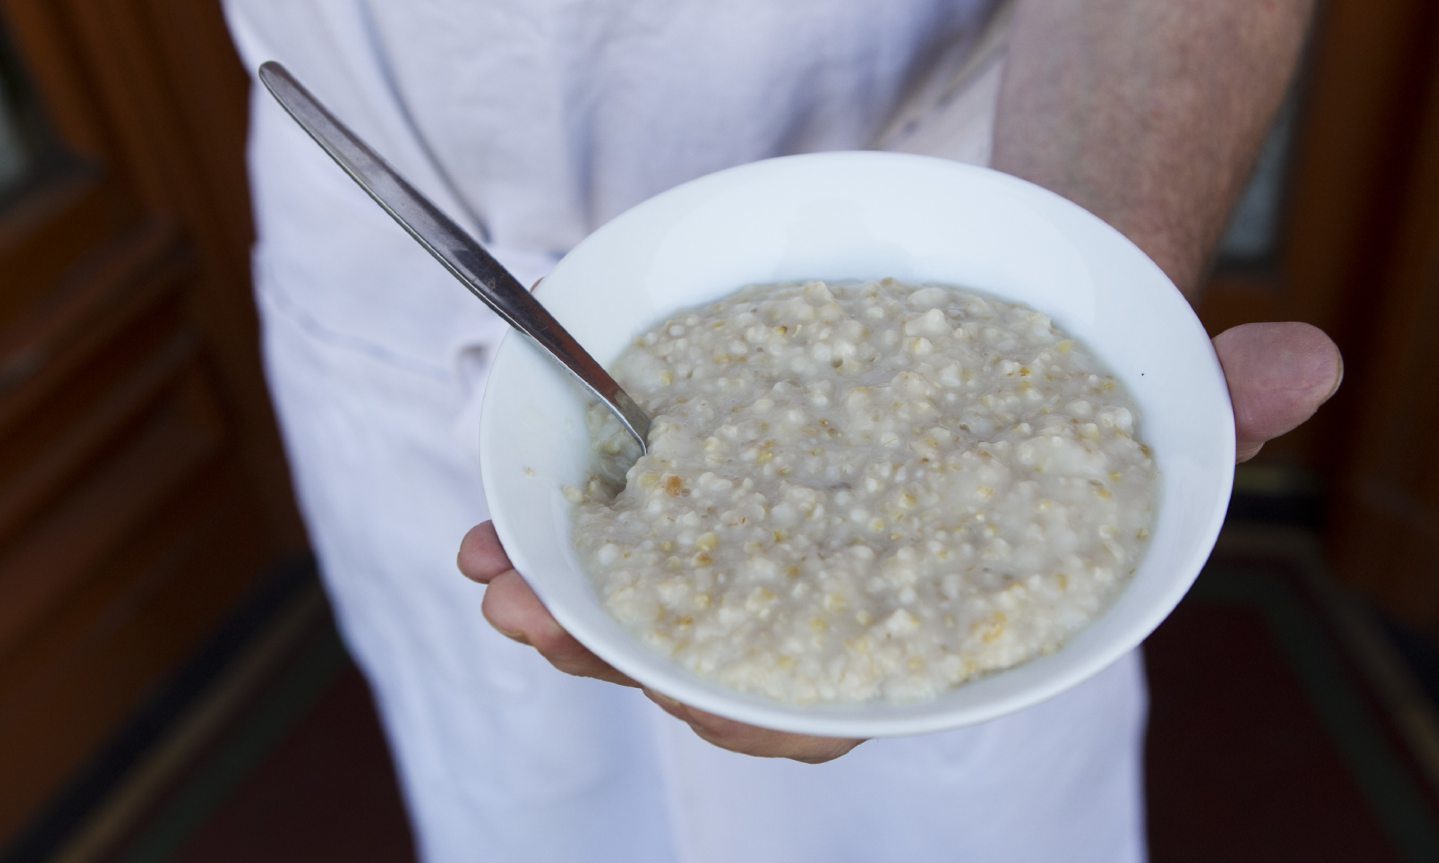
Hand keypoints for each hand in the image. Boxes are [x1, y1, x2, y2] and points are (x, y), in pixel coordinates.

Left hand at [459, 320, 1339, 760]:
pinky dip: (578, 532)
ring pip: (653, 611)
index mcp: (923, 631)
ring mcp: (764, 560)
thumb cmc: (1069, 404)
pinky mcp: (720, 500)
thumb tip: (1302, 360)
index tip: (692, 697)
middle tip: (527, 611)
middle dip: (616, 652)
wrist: (1013, 338)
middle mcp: (832, 611)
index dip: (759, 708)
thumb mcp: (1143, 404)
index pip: (834, 702)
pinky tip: (525, 506)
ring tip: (491, 564)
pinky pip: (637, 541)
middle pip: (710, 667)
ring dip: (565, 596)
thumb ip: (1209, 402)